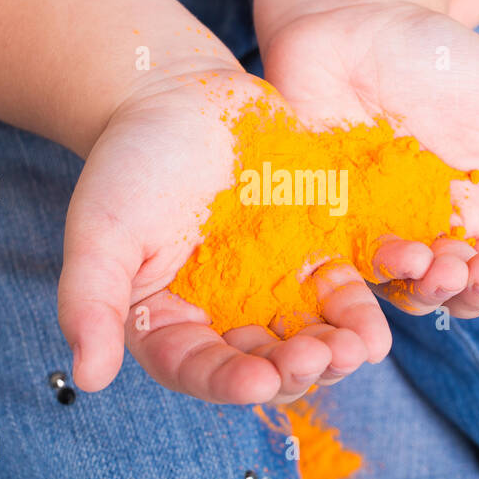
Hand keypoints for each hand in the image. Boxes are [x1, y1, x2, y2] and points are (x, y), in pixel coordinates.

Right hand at [57, 66, 391, 404]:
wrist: (178, 95)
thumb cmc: (127, 164)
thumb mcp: (100, 233)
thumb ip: (90, 303)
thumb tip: (88, 378)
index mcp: (172, 327)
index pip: (200, 370)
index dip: (229, 382)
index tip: (257, 382)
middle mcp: (228, 321)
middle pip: (266, 364)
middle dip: (297, 369)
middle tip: (322, 359)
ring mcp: (277, 290)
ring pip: (315, 334)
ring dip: (341, 345)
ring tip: (364, 345)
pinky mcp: (318, 253)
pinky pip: (349, 283)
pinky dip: (368, 295)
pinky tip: (390, 294)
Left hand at [262, 0, 478, 343]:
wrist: (351, 18)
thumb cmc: (429, 53)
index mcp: (474, 210)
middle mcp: (424, 229)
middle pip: (448, 287)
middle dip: (464, 290)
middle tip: (470, 273)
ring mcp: (368, 225)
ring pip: (391, 278)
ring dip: (412, 282)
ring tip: (425, 264)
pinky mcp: (316, 213)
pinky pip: (327, 254)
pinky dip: (343, 270)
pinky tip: (356, 274)